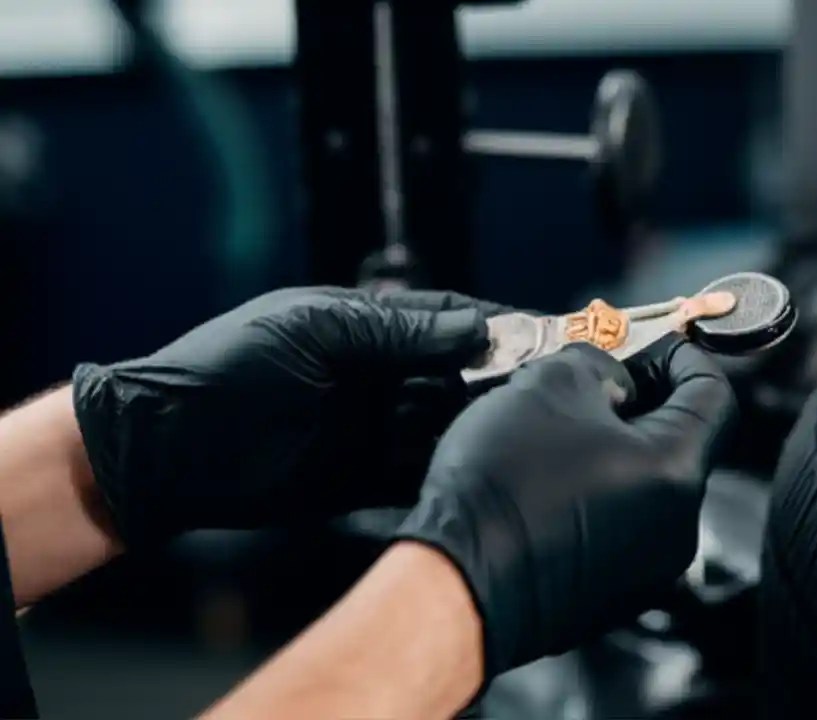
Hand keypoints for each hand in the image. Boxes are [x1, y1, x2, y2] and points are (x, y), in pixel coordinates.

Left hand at [73, 287, 508, 544]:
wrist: (167, 450)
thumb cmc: (228, 370)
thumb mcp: (315, 331)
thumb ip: (396, 330)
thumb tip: (473, 328)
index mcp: (364, 326)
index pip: (446, 318)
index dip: (496, 325)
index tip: (544, 334)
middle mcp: (375, 374)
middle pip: (456, 373)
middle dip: (496, 380)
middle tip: (542, 392)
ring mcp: (370, 425)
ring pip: (444, 423)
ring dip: (475, 427)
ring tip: (515, 433)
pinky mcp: (362, 476)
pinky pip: (418, 472)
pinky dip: (446, 471)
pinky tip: (476, 471)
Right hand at [396, 340, 736, 677]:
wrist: (459, 585)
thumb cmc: (505, 483)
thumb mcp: (550, 382)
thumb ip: (600, 367)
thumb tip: (616, 383)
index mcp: (677, 471)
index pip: (714, 396)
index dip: (682, 357)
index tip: (649, 346)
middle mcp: (678, 527)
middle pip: (680, 442)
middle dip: (638, 403)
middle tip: (589, 383)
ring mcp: (648, 569)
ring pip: (645, 485)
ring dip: (610, 449)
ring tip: (554, 432)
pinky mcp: (612, 595)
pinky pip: (619, 526)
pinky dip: (594, 494)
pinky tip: (544, 484)